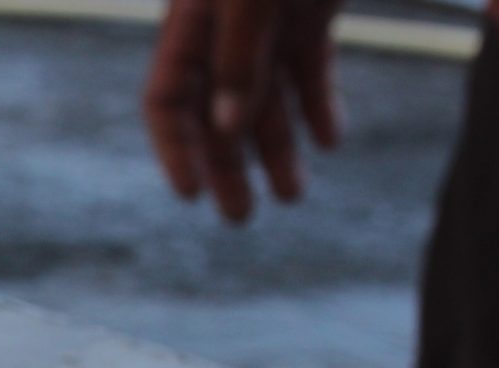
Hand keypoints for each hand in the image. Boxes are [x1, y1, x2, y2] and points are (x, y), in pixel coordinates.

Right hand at [143, 0, 343, 222]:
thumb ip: (237, 56)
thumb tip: (227, 125)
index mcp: (191, 21)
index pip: (167, 100)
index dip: (175, 151)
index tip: (191, 195)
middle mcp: (224, 30)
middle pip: (216, 113)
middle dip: (228, 167)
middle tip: (239, 216)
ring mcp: (270, 22)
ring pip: (268, 100)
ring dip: (278, 150)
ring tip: (292, 195)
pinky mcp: (313, 12)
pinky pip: (311, 69)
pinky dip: (320, 106)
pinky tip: (330, 142)